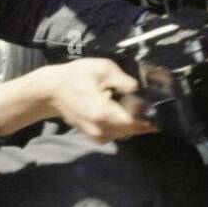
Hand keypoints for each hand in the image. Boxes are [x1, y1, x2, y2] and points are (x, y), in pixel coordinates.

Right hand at [42, 58, 158, 142]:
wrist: (51, 92)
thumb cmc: (75, 77)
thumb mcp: (101, 69)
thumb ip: (123, 79)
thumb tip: (138, 89)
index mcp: (103, 113)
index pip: (136, 123)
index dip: (149, 116)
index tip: (156, 106)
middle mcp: (102, 130)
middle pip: (134, 129)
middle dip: (142, 117)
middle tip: (142, 101)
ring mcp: (98, 136)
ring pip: (127, 133)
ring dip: (132, 121)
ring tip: (126, 103)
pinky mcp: (96, 138)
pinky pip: (118, 134)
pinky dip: (122, 124)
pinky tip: (117, 110)